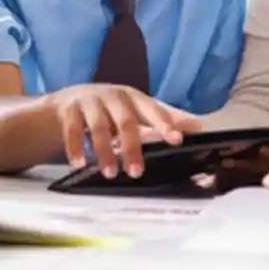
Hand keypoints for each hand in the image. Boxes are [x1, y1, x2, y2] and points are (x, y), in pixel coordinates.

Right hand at [45, 84, 200, 178]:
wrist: (69, 100)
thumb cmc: (112, 109)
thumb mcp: (138, 111)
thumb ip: (166, 118)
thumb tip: (199, 126)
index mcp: (134, 97)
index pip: (153, 110)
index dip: (166, 124)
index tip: (177, 140)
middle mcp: (113, 96)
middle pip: (126, 122)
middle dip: (131, 147)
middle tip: (136, 172)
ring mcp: (90, 101)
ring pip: (98, 127)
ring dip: (104, 151)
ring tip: (109, 173)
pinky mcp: (69, 109)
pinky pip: (72, 129)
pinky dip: (75, 147)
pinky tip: (79, 164)